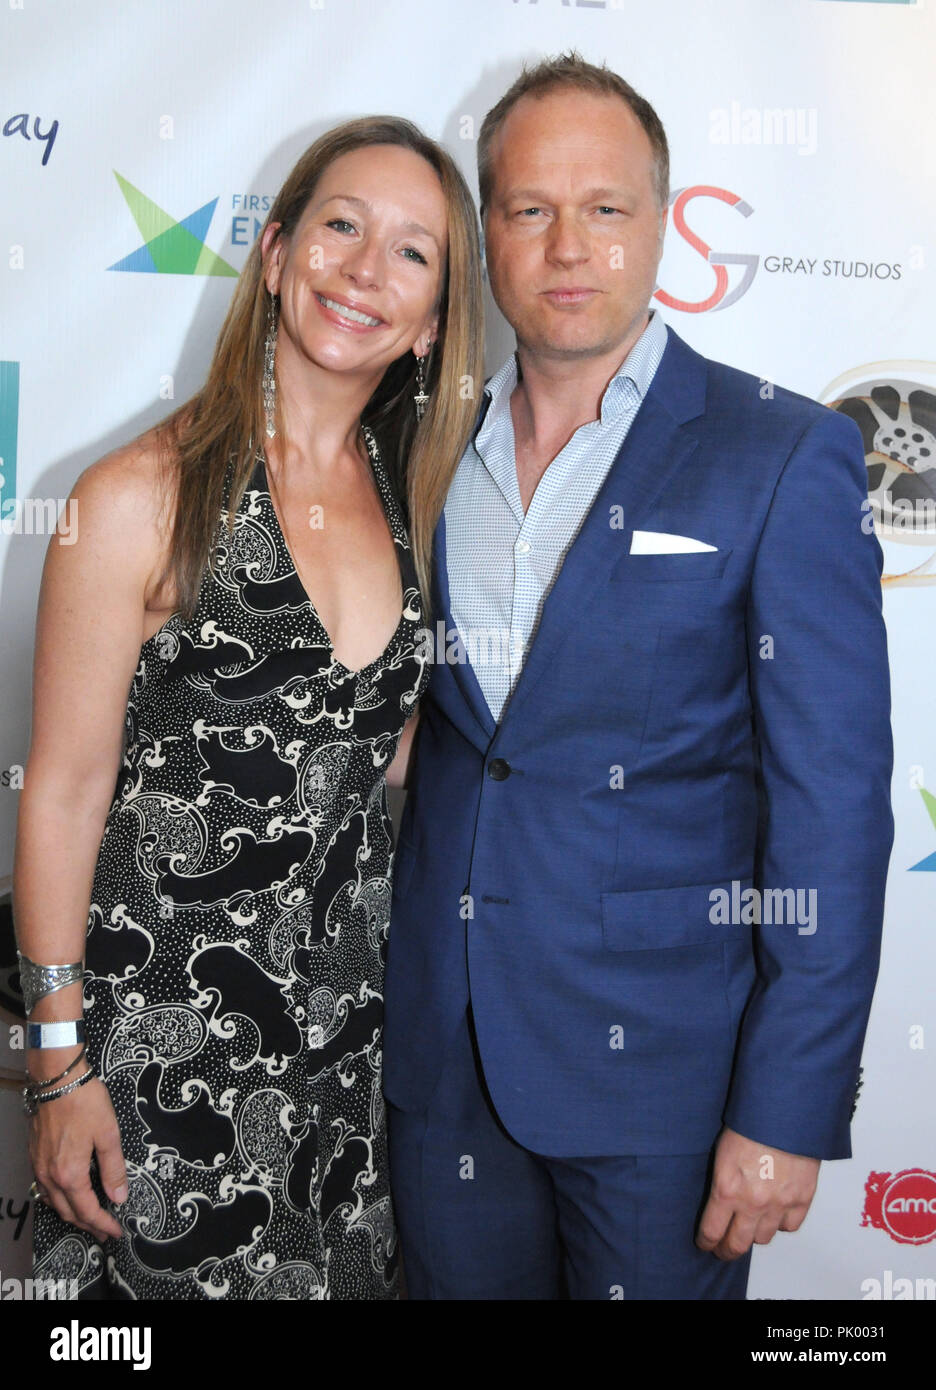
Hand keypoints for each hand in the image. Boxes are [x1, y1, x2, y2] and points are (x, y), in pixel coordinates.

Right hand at [29, 1075, 127, 1244]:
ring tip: (89, 1218)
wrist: (57, 1078)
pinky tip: (67, 1195)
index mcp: (69, 1174)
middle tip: (105, 1231)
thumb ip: (113, 1168)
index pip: (88, 1211)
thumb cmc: (84, 1102)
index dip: (103, 1224)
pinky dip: (58, 1199)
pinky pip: (44, 1188)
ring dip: (72, 1214)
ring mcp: (39, 1166)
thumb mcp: (108, 1134)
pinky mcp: (35, 1155)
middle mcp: (50, 1175)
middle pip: (68, 1212)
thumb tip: (119, 1196)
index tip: (116, 1231)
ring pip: (54, 1202)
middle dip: (88, 1225)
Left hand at [696, 1126, 819, 1260]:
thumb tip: (719, 1201)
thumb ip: (722, 1182)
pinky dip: (782, 1223)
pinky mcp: (802, 1199)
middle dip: (727, 1250)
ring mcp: (779, 1204)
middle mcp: (752, 1203)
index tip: (705, 1243)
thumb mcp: (722, 1152)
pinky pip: (790, 1226)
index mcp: (727, 1189)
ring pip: (763, 1238)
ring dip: (755, 1234)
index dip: (706, 1242)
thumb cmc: (750, 1123)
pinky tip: (776, 1214)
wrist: (784, 1111)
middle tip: (723, 1250)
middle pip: (737, 1245)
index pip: (711, 1231)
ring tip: (750, 1226)